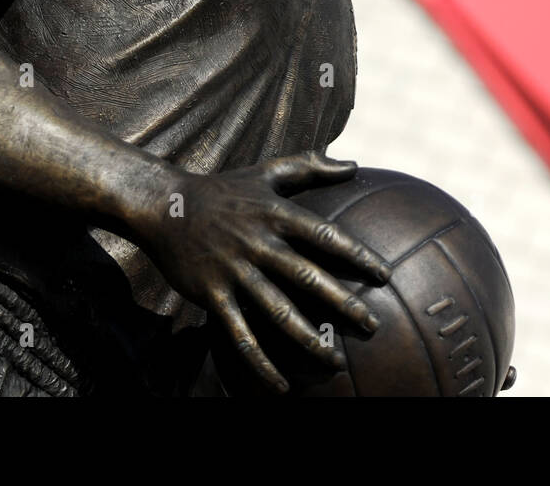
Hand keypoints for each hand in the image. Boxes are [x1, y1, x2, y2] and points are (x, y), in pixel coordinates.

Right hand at [134, 150, 391, 392]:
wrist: (165, 205)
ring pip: (277, 311)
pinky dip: (260, 362)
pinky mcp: (212, 293)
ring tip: (335, 360)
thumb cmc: (223, 189)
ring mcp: (235, 270)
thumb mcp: (266, 171)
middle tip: (372, 325)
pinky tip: (280, 384)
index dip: (357, 255)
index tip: (384, 275)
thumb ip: (310, 166)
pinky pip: (240, 333)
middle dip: (343, 304)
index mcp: (276, 214)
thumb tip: (353, 165)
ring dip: (308, 339)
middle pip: (308, 277)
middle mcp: (259, 243)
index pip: (326, 236)